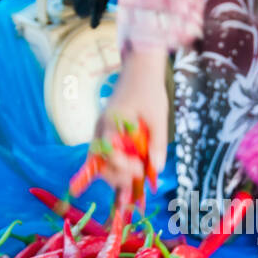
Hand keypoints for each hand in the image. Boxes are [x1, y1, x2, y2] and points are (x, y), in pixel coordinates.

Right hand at [92, 46, 168, 193]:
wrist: (140, 70)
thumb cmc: (149, 90)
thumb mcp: (158, 116)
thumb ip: (157, 143)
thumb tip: (156, 169)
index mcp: (111, 122)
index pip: (108, 151)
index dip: (123, 165)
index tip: (140, 169)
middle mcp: (101, 128)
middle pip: (99, 161)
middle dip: (116, 176)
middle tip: (135, 184)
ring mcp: (101, 131)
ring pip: (100, 161)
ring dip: (114, 175)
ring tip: (131, 187)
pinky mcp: (107, 133)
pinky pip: (105, 155)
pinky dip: (114, 169)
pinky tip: (125, 181)